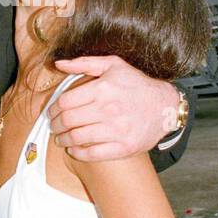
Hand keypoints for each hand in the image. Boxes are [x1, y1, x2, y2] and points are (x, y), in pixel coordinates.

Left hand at [50, 54, 179, 159]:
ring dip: (63, 139)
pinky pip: (92, 154)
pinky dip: (78, 153)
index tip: (52, 112)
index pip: (65, 101)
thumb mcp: (113, 65)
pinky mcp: (124, 147)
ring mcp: (117, 130)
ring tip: (60, 138)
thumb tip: (58, 64)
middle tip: (54, 126)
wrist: (166, 106)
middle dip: (55, 125)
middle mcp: (109, 109)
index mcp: (103, 88)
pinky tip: (73, 149)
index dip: (53, 109)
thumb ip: (84, 63)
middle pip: (68, 120)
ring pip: (77, 138)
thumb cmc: (137, 85)